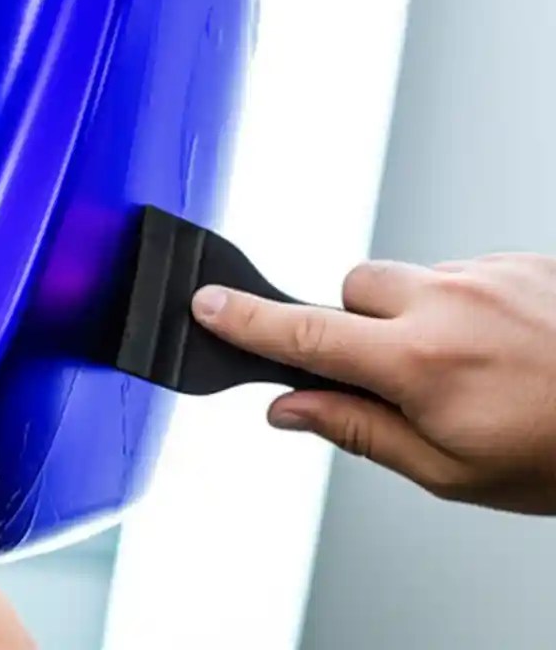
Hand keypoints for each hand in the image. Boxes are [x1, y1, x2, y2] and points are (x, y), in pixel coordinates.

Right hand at [191, 253, 555, 514]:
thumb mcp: (450, 470)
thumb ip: (358, 430)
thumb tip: (291, 410)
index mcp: (421, 364)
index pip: (305, 336)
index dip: (246, 321)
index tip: (207, 305)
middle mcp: (450, 303)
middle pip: (353, 288)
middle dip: (354, 324)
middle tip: (393, 371)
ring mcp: (490, 273)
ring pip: (407, 278)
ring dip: (413, 313)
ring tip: (466, 361)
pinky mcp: (523, 258)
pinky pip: (460, 270)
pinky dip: (462, 302)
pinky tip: (500, 342)